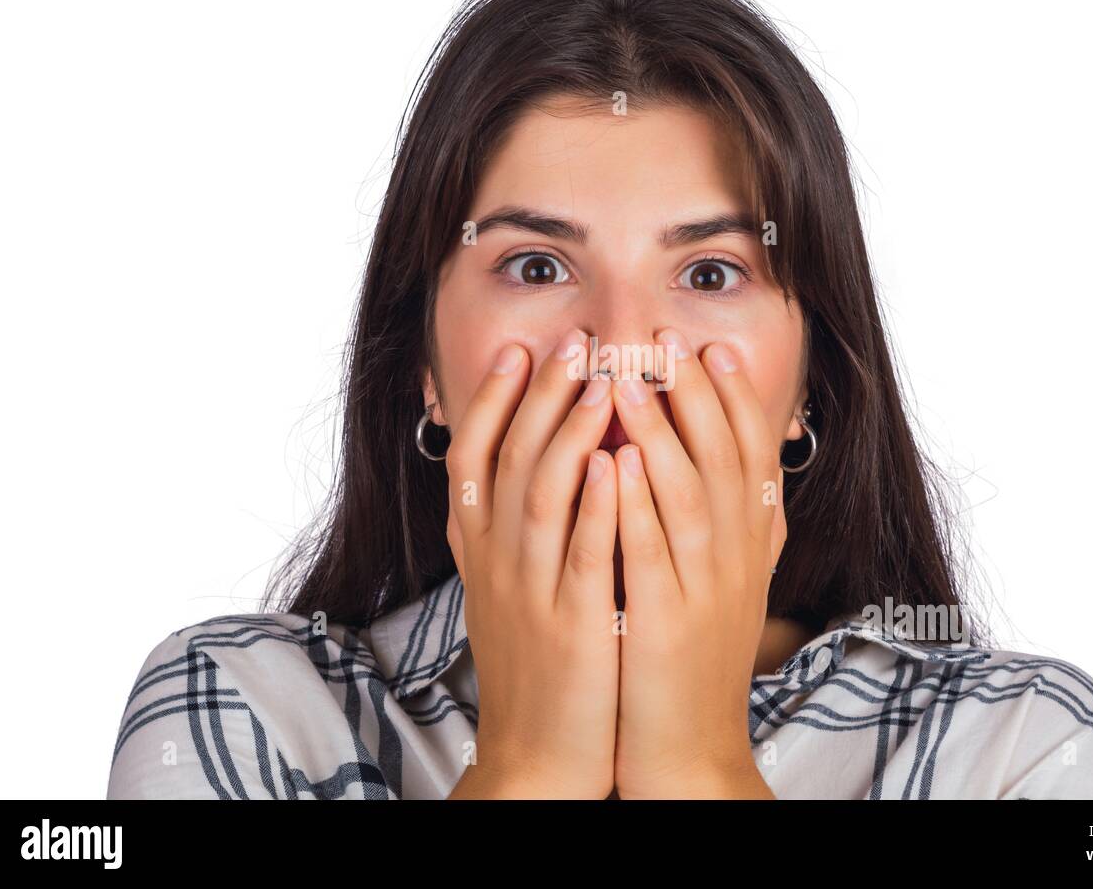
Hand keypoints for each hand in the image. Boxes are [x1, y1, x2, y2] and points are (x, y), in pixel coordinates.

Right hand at [445, 329, 621, 799]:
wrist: (538, 751)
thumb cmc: (535, 659)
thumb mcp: (509, 586)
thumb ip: (519, 524)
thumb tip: (542, 458)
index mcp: (478, 548)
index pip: (473, 455)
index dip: (494, 398)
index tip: (519, 349)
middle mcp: (494, 560)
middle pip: (510, 458)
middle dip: (540, 394)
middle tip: (573, 341)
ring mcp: (529, 590)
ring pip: (542, 495)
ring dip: (570, 434)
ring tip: (600, 379)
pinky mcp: (570, 623)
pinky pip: (582, 554)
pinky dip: (598, 505)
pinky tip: (620, 462)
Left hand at [609, 329, 785, 798]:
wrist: (689, 745)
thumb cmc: (700, 656)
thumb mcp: (734, 585)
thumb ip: (747, 525)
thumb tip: (760, 466)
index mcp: (752, 545)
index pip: (753, 456)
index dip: (734, 400)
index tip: (712, 350)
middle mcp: (738, 560)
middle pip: (725, 460)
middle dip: (697, 395)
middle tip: (668, 340)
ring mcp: (704, 589)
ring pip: (689, 495)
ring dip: (660, 434)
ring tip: (628, 380)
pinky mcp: (665, 621)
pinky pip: (650, 552)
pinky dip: (634, 504)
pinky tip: (612, 462)